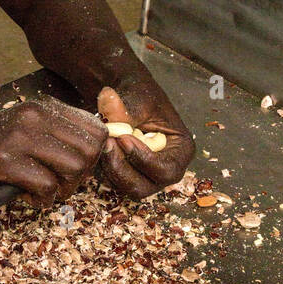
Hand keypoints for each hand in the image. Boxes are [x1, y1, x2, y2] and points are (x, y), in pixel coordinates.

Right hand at [0, 96, 107, 207]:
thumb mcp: (24, 131)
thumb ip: (55, 135)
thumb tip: (98, 150)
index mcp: (41, 108)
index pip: (95, 129)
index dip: (93, 156)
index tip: (73, 169)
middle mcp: (33, 116)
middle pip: (90, 151)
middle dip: (81, 176)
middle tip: (58, 185)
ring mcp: (18, 137)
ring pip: (73, 169)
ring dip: (62, 190)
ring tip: (42, 192)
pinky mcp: (4, 160)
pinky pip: (47, 186)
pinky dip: (41, 200)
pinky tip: (26, 196)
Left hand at [96, 82, 194, 198]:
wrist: (131, 97)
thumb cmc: (143, 96)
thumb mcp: (139, 98)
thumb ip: (125, 106)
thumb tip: (106, 97)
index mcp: (181, 150)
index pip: (166, 170)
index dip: (143, 159)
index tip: (123, 139)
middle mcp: (166, 168)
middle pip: (145, 187)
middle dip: (123, 169)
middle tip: (108, 143)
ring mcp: (147, 175)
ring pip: (127, 187)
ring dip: (111, 167)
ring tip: (104, 141)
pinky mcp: (129, 174)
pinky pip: (114, 181)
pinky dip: (105, 166)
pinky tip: (102, 145)